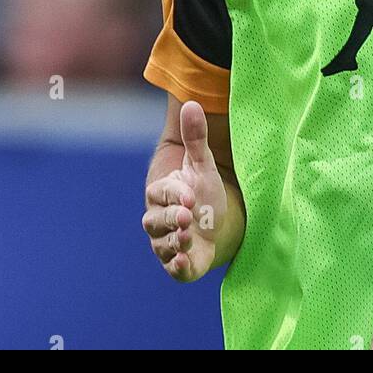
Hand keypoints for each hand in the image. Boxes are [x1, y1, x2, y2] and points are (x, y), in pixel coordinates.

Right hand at [142, 100, 227, 281]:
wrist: (215, 226)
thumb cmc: (204, 193)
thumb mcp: (203, 165)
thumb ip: (196, 139)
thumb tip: (192, 103)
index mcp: (163, 195)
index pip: (163, 193)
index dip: (175, 194)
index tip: (191, 195)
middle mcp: (159, 221)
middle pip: (156, 221)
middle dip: (172, 219)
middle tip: (189, 216)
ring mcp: (167, 244)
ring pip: (163, 245)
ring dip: (175, 242)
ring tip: (190, 236)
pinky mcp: (180, 266)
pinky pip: (174, 269)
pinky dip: (178, 267)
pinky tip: (187, 260)